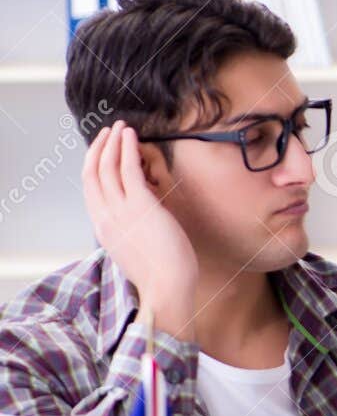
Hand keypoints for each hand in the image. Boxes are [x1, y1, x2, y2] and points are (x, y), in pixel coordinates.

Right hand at [81, 122, 197, 340]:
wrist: (166, 288)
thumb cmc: (160, 275)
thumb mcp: (135, 250)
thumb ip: (129, 231)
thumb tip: (137, 220)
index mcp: (103, 227)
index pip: (90, 189)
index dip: (94, 166)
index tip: (102, 151)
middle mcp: (105, 216)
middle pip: (92, 173)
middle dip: (99, 148)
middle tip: (109, 131)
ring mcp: (120, 210)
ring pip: (107, 167)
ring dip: (113, 143)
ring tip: (121, 127)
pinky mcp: (140, 206)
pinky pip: (128, 169)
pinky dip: (127, 149)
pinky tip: (131, 136)